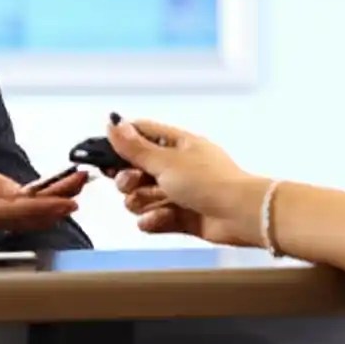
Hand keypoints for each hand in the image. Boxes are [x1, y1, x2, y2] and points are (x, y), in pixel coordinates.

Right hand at [0, 150, 80, 231]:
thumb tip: (18, 192)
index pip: (22, 209)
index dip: (48, 205)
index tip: (69, 199)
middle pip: (33, 213)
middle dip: (61, 199)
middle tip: (82, 182)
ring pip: (32, 214)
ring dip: (57, 200)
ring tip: (78, 184)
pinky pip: (26, 212)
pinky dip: (46, 202)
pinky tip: (59, 194)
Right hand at [107, 119, 269, 247]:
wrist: (240, 215)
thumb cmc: (209, 181)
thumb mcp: (166, 161)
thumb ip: (135, 147)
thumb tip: (113, 123)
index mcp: (175, 143)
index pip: (140, 134)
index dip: (120, 143)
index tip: (104, 155)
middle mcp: (175, 166)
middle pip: (134, 169)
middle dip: (127, 179)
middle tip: (133, 183)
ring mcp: (178, 192)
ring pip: (140, 197)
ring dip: (141, 202)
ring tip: (154, 203)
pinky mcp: (180, 216)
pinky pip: (153, 218)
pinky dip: (154, 220)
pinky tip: (161, 219)